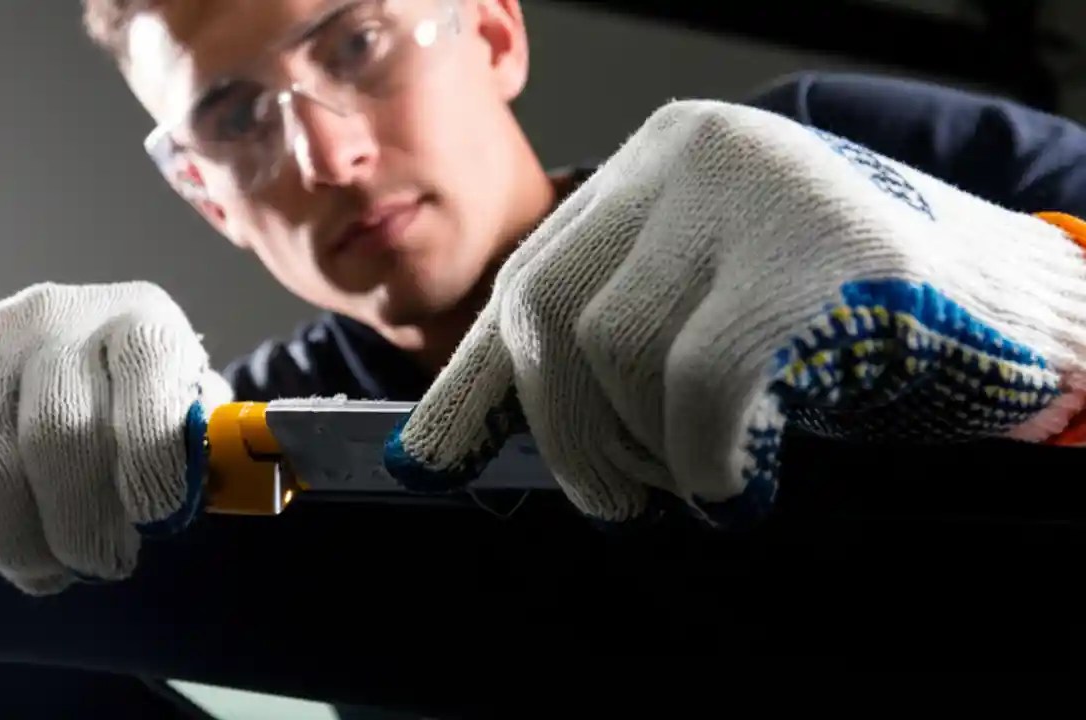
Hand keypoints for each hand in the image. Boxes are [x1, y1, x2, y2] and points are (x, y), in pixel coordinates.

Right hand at [0, 282, 230, 593]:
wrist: (54, 359)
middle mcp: (53, 316)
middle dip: (82, 528)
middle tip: (101, 563)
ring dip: (19, 547)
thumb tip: (226, 493)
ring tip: (48, 567)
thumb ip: (199, 450)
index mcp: (140, 321)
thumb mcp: (185, 414)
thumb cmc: (136, 406)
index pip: (147, 378)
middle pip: (55, 438)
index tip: (156, 519)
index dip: (151, 461)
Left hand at [385, 100, 1085, 527]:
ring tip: (700, 475)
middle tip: (616, 498)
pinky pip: (705, 380)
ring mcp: (762, 189)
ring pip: (619, 351)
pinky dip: (706, 458)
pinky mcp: (829, 248)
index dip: (473, 384)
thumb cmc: (838, 325)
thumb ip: (602, 353)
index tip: (427, 460)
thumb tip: (469, 438)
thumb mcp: (700, 322)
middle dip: (565, 434)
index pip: (527, 279)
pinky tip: (739, 482)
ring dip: (647, 451)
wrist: (1001, 310)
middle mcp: (693, 153)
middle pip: (548, 311)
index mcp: (652, 167)